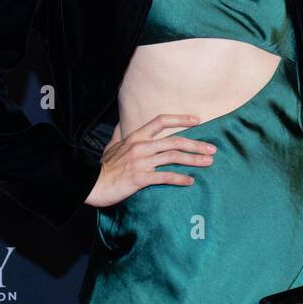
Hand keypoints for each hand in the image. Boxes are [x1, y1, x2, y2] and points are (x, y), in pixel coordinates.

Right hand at [84, 113, 216, 207]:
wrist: (90, 184)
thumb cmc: (103, 167)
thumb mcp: (111, 146)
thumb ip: (120, 134)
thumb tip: (122, 124)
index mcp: (136, 136)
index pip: (161, 121)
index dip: (180, 119)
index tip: (197, 120)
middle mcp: (141, 146)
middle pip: (174, 141)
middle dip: (196, 144)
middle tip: (212, 149)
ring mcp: (141, 161)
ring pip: (173, 157)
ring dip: (193, 160)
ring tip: (208, 163)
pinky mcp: (140, 178)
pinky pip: (165, 176)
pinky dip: (180, 178)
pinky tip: (190, 181)